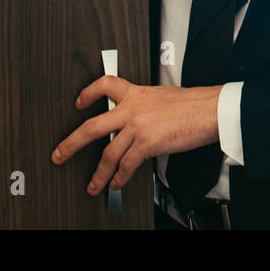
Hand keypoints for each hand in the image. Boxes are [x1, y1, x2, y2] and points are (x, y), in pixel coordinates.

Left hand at [51, 76, 222, 194]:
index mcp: (137, 93)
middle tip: (59, 155)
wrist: (210, 109)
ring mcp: (137, 126)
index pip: (105, 84)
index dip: (87, 93)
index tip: (79, 102)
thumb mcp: (163, 96)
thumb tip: (141, 121)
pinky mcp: (146, 143)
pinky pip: (126, 165)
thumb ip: (147, 106)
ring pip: (107, 153)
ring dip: (98, 174)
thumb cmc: (194, 104)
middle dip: (71, 144)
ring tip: (93, 185)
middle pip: (92, 126)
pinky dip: (119, 177)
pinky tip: (116, 183)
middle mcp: (132, 109)